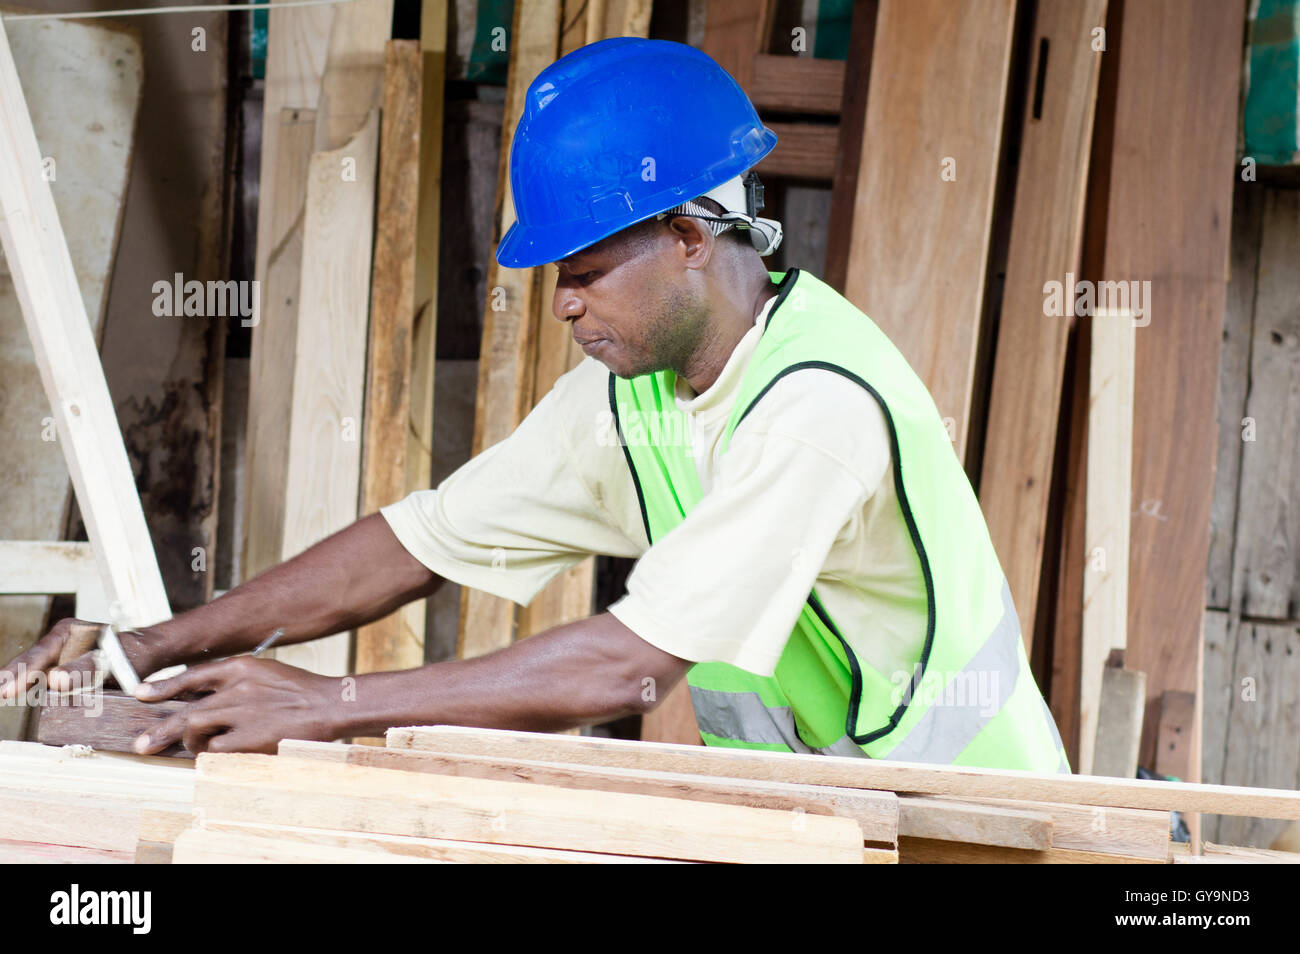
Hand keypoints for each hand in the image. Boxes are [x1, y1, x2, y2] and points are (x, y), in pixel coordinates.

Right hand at [0, 618, 166, 701]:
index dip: (22, 673)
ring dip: (17, 683)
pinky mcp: (64, 669)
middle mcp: (61, 641)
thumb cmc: (133, 655)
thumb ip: (85, 670)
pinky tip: (13, 695)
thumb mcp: (112, 661)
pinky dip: (29, 686)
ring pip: (34, 669)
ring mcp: (60, 654)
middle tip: (0, 692)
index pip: (40, 654)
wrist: (147, 654)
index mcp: (70, 631)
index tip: (8, 690)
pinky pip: (43, 677)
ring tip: (2, 693)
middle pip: (32, 660)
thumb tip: (54, 680)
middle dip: (13, 677)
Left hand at [131, 656, 342, 754]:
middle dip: (161, 731)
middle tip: (142, 744)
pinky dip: (211, 755)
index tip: (141, 695)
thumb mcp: (265, 672)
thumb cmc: (300, 691)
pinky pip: (215, 751)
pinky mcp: (249, 739)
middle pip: (187, 711)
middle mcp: (238, 688)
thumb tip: (201, 700)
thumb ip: (234, 681)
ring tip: (194, 748)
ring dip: (191, 743)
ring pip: (195, 731)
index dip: (163, 686)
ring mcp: (242, 713)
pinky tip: (217, 754)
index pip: (192, 675)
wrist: (331, 704)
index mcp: (241, 666)